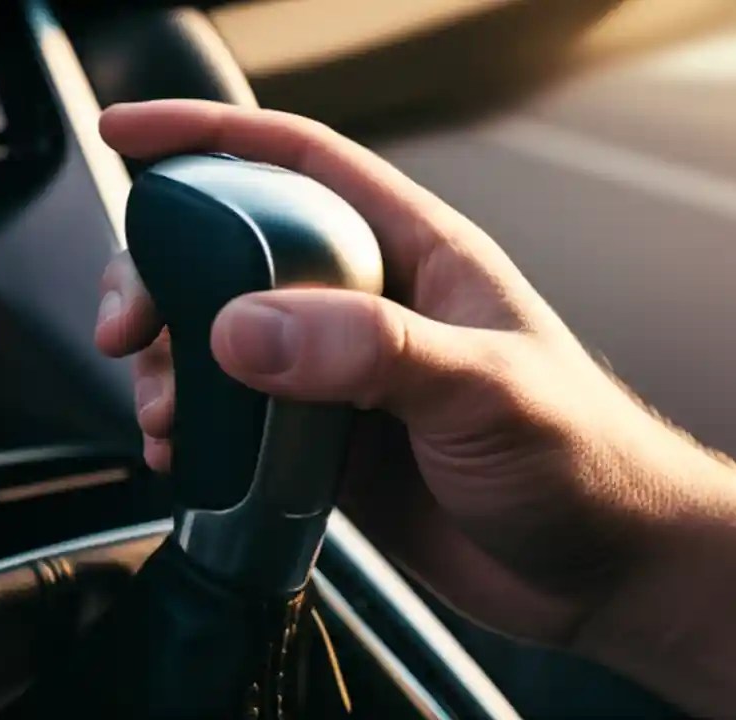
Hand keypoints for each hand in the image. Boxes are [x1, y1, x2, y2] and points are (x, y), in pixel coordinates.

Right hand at [94, 100, 730, 648]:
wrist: (605, 571)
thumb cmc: (585, 462)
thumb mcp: (485, 389)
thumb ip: (371, 351)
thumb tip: (246, 328)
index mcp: (418, 255)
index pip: (299, 164)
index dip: (210, 138)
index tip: (130, 135)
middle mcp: (374, 307)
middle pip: (238, 252)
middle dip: (165, 274)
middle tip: (131, 324)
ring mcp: (347, 380)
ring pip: (226, 342)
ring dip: (174, 367)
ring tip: (163, 411)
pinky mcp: (333, 448)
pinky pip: (242, 422)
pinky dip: (198, 432)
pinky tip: (185, 455)